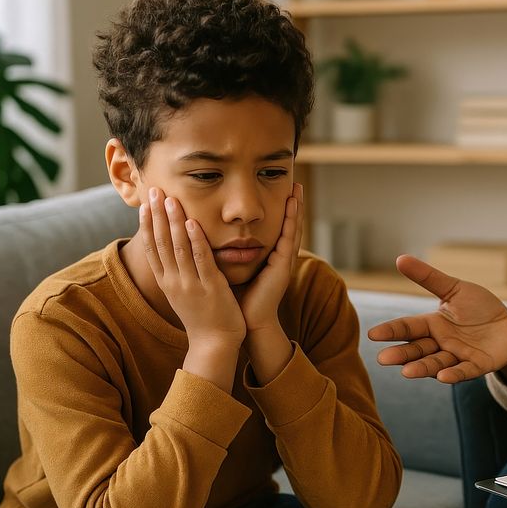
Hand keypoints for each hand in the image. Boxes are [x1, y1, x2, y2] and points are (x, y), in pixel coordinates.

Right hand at [140, 187, 245, 348]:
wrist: (214, 344)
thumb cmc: (203, 317)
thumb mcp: (184, 293)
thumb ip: (178, 273)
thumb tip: (174, 253)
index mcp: (166, 282)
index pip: (152, 248)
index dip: (146, 225)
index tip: (144, 204)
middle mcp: (173, 281)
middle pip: (160, 243)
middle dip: (156, 215)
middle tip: (153, 191)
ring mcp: (190, 284)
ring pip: (178, 248)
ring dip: (172, 221)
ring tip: (170, 199)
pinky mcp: (209, 287)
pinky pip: (200, 259)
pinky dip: (195, 240)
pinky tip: (191, 222)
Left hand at [236, 183, 303, 332]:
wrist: (243, 325)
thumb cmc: (235, 300)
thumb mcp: (231, 271)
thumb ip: (227, 255)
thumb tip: (209, 237)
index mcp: (268, 258)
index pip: (276, 228)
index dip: (279, 210)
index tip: (279, 190)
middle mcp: (278, 257)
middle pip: (288, 225)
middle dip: (293, 204)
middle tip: (295, 182)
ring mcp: (283, 262)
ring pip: (293, 228)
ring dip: (296, 208)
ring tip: (298, 189)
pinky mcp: (282, 267)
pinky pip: (288, 239)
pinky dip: (291, 221)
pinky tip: (290, 205)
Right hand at [367, 255, 506, 382]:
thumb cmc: (479, 307)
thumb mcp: (454, 289)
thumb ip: (428, 277)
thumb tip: (399, 258)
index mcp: (433, 325)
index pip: (408, 328)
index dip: (392, 331)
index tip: (373, 335)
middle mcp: (442, 343)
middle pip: (418, 349)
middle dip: (401, 354)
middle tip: (383, 359)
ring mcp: (458, 356)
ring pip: (437, 363)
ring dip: (422, 368)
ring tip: (407, 372)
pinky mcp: (478, 365)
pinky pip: (465, 371)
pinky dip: (454, 374)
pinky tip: (442, 377)